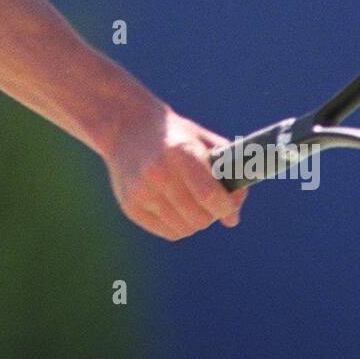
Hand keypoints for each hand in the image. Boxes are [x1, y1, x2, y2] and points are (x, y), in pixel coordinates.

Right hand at [104, 96, 245, 241]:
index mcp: (180, 150)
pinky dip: (178, 225)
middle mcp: (158, 172)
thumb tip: (232, 217)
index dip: (226, 208)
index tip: (230, 211)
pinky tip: (177, 209)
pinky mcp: (130, 206)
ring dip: (195, 222)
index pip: (209, 195)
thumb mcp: (204, 141)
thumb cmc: (175, 136)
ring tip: (194, 205)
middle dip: (212, 215)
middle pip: (199, 217)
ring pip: (185, 229)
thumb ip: (228, 173)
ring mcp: (141, 191)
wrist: (126, 126)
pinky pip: (167, 232)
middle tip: (211, 205)